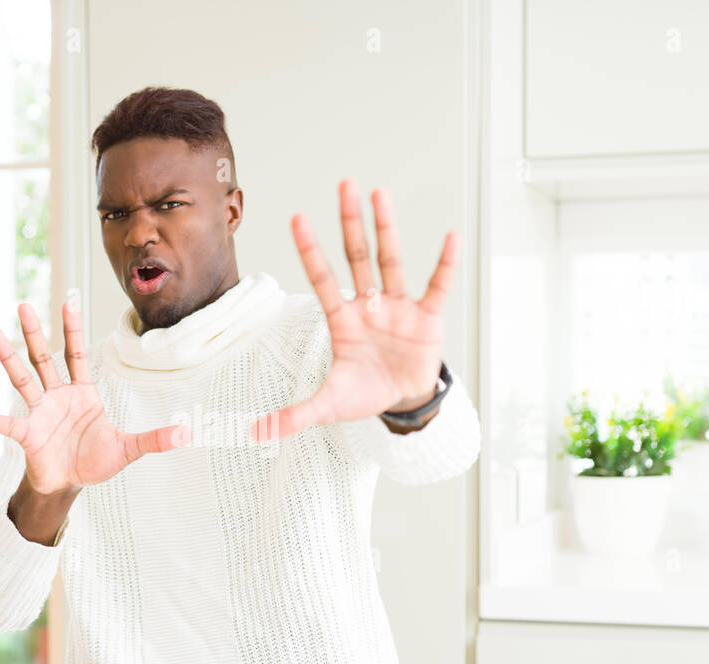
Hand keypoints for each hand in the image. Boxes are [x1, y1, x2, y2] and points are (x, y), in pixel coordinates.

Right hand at [0, 301, 190, 493]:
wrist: (70, 485)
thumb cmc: (94, 461)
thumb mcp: (128, 450)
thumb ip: (154, 439)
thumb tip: (188, 435)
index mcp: (83, 394)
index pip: (76, 355)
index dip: (73, 331)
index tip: (68, 303)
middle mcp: (58, 397)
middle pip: (44, 359)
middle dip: (35, 333)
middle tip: (23, 304)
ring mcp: (39, 413)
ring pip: (23, 380)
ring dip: (8, 358)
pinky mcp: (27, 434)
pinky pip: (7, 423)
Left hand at [251, 179, 457, 441]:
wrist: (402, 401)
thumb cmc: (364, 394)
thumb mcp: (328, 405)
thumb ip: (295, 415)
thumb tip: (257, 434)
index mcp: (342, 320)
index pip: (322, 279)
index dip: (310, 251)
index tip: (298, 218)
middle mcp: (368, 305)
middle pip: (357, 257)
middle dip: (350, 223)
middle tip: (344, 184)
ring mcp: (398, 308)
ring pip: (391, 262)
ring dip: (387, 229)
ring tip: (380, 194)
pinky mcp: (427, 318)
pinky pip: (437, 287)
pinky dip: (444, 264)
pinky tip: (451, 236)